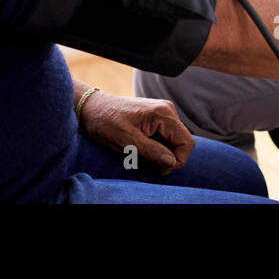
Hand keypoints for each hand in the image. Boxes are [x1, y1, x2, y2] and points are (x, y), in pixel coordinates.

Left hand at [76, 92, 195, 173]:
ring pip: (173, 141)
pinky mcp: (156, 117)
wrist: (91, 108)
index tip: (158, 169)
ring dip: (161, 153)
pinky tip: (141, 147)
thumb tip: (171, 162)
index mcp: (163, 113)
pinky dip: (156, 147)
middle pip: (182, 142)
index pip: (186, 143)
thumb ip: (152, 151)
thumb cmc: (106, 122)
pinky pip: (165, 137)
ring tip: (140, 153)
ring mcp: (162, 113)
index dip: (177, 161)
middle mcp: (167, 110)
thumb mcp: (127, 141)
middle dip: (168, 157)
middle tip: (146, 163)